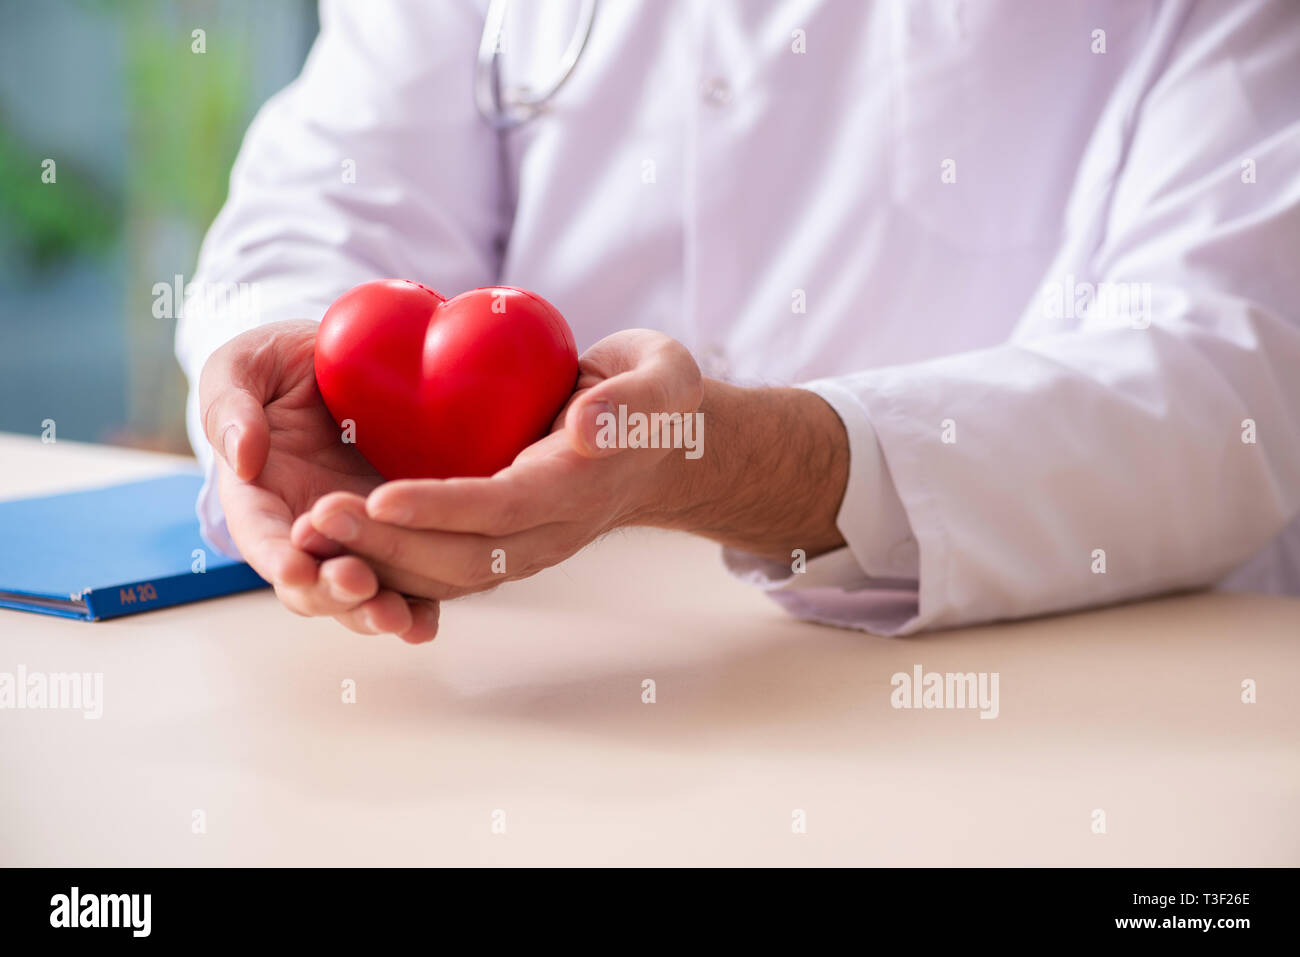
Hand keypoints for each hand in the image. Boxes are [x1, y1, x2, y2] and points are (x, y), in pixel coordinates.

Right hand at [199, 320, 439, 642]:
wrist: (348, 361)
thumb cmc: (284, 363)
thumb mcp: (245, 366)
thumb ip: (231, 406)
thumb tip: (242, 457)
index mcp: (260, 497)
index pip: (263, 537)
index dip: (277, 557)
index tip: (294, 568)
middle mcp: (308, 531)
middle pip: (312, 583)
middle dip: (333, 593)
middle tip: (358, 585)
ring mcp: (358, 538)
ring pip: (363, 593)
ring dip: (378, 611)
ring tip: (401, 619)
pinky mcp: (403, 535)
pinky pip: (412, 579)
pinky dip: (419, 603)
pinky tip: (428, 620)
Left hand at [291, 329, 704, 600]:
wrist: (659, 450)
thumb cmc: (654, 402)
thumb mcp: (661, 380)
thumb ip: (630, 402)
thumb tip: (581, 428)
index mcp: (576, 489)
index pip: (502, 508)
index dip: (440, 508)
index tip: (377, 494)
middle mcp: (547, 533)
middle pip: (461, 558)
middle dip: (387, 545)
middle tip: (315, 518)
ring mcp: (523, 549)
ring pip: (444, 575)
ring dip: (377, 562)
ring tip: (308, 534)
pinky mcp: (501, 546)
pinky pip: (441, 570)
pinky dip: (388, 567)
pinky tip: (334, 546)